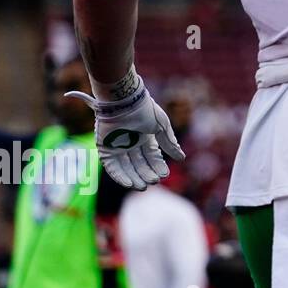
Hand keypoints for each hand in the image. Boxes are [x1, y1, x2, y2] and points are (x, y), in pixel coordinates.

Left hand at [66, 77, 184, 190]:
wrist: (123, 100)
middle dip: (146, 174)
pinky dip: (120, 176)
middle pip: (139, 164)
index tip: (163, 175)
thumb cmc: (145, 110)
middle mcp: (130, 143)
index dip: (157, 165)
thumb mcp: (161, 126)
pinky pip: (112, 167)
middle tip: (153, 182)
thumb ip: (169, 143)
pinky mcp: (105, 149)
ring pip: (126, 167)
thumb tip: (181, 158)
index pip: (151, 156)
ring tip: (142, 187)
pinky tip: (129, 184)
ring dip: (134, 178)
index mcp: (144, 136)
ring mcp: (117, 147)